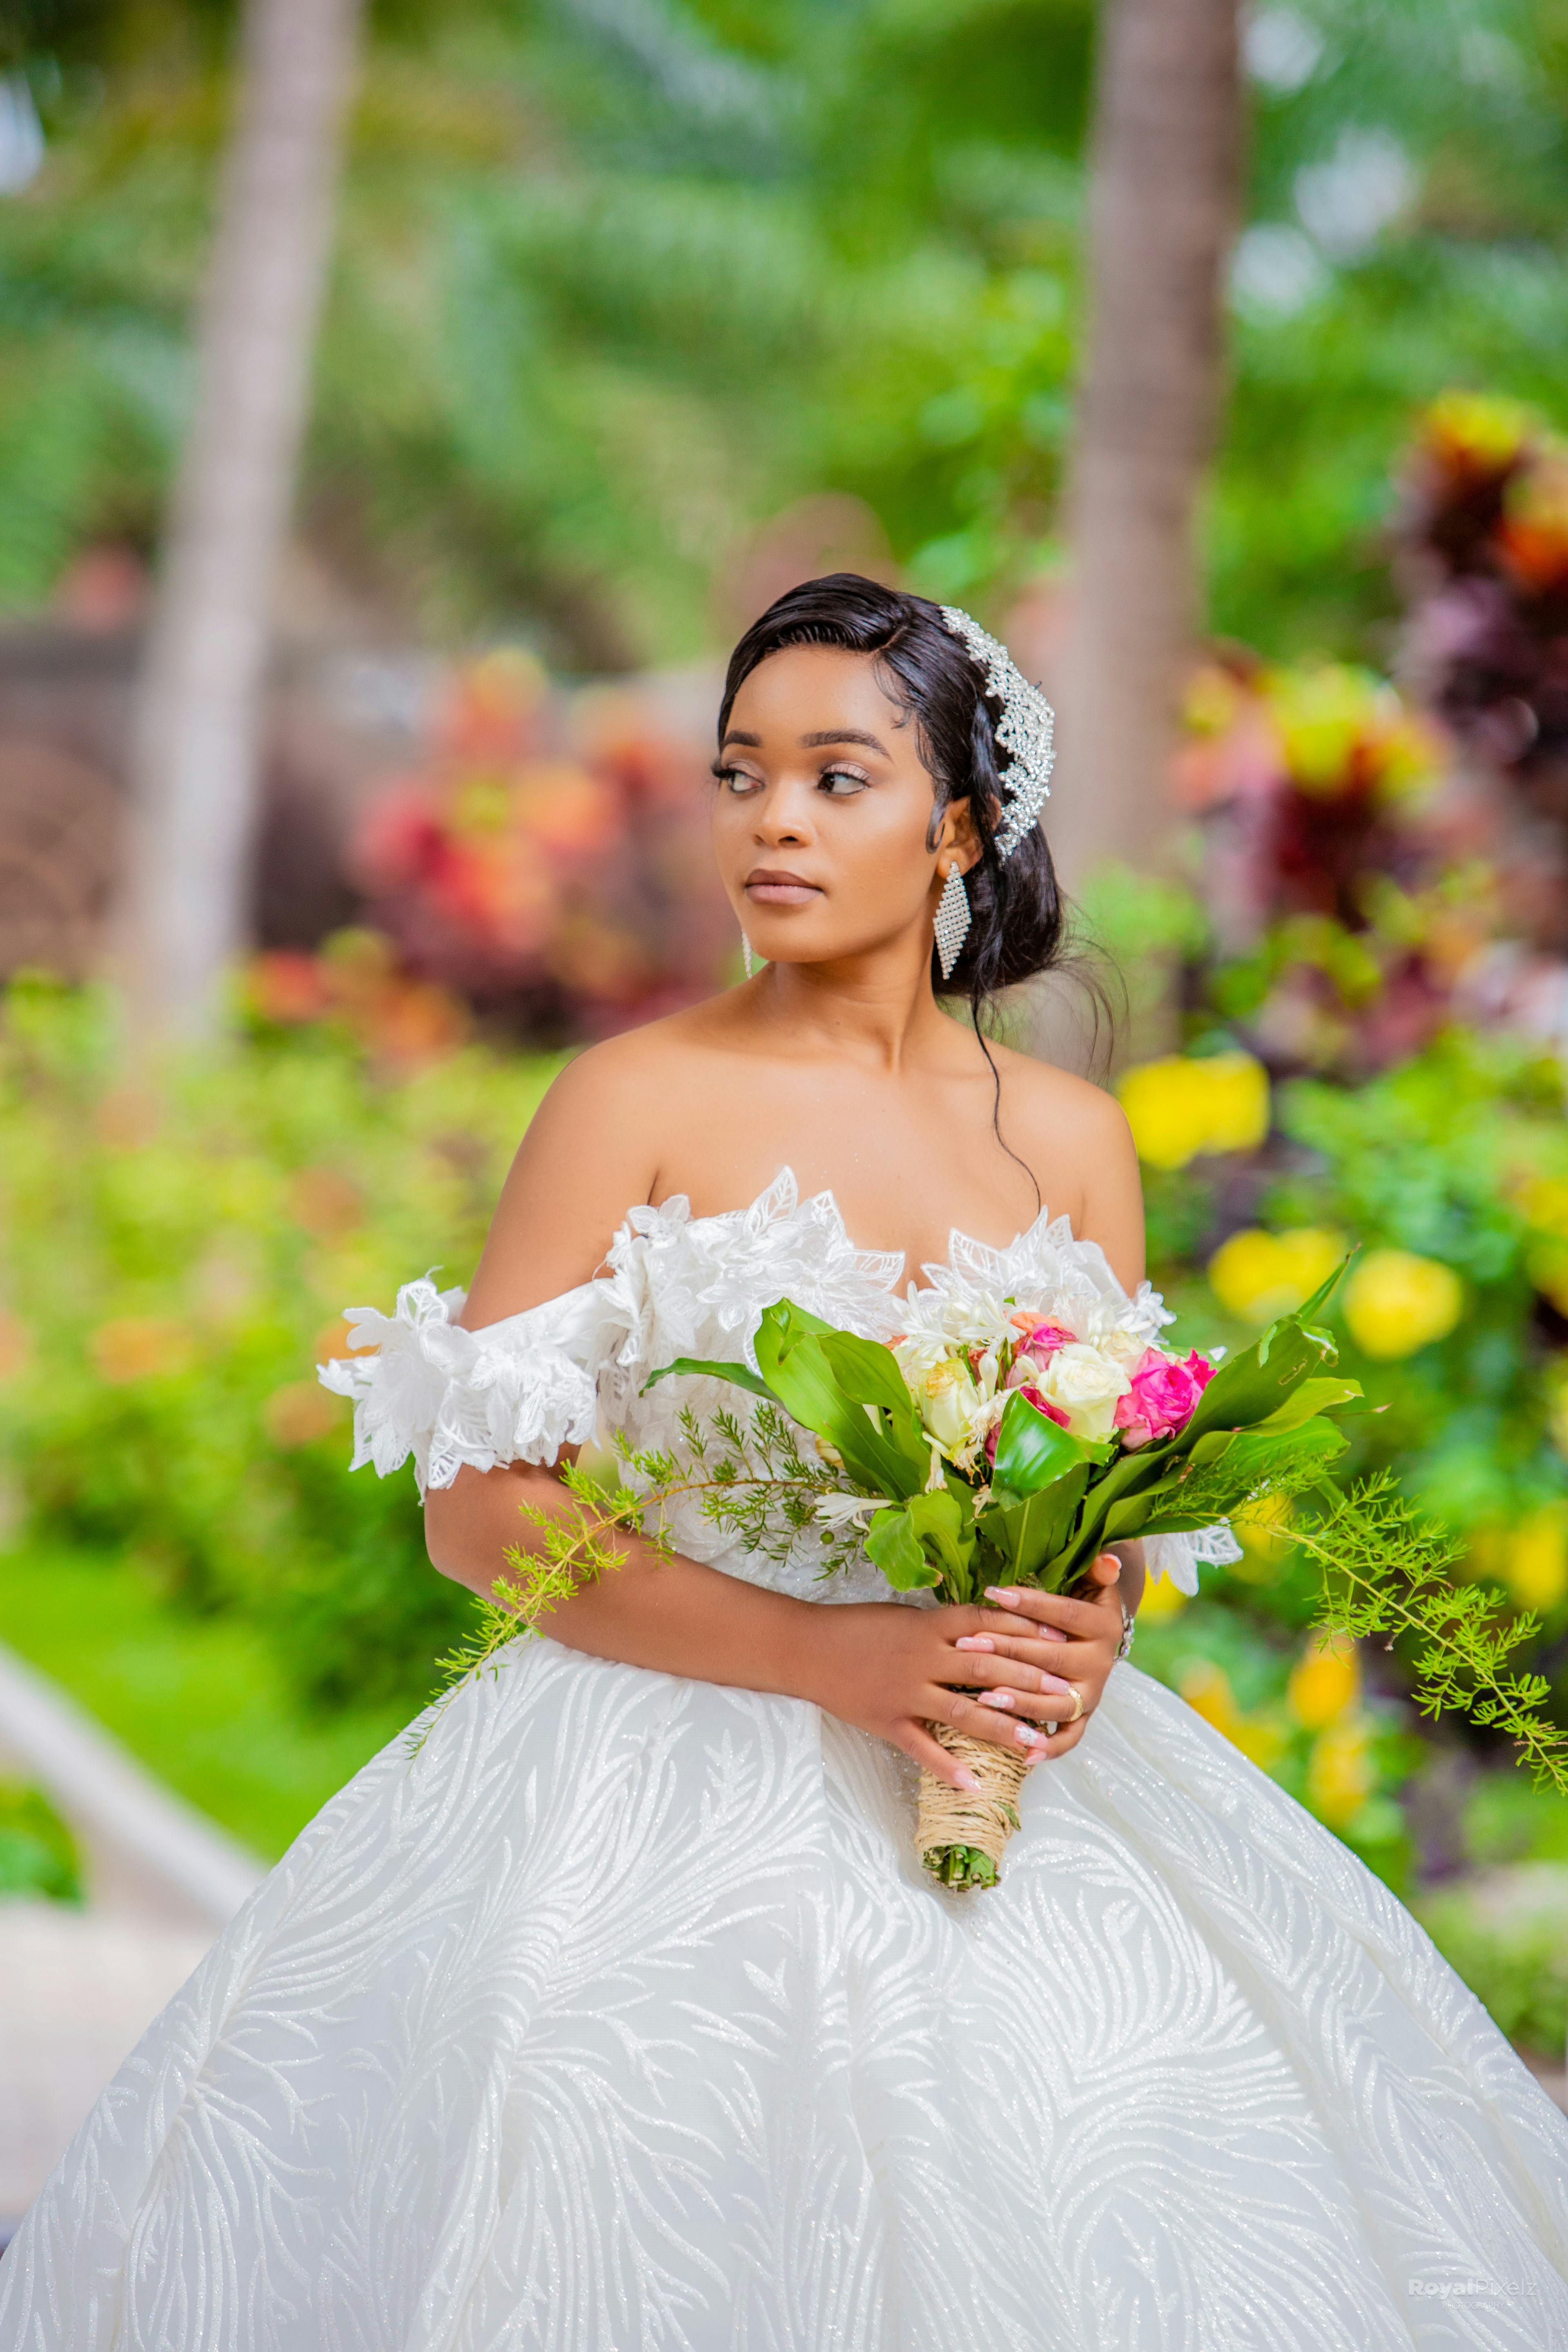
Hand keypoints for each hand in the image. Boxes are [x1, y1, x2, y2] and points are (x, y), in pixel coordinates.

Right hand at [789, 1566, 1119, 1789]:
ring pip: (962, 1711)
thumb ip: (945, 1625)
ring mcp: (905, 1692)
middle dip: (1029, 1682)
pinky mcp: (887, 1721)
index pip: (987, 1625)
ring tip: (1037, 1743)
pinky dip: (948, 1768)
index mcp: (929, 1626)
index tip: (1060, 1641)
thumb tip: (990, 1626)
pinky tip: (975, 1786)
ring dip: (1003, 1728)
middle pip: (986, 1668)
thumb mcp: (906, 1616)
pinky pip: (922, 1749)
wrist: (806, 1648)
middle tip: (1067, 1695)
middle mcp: (923, 1658)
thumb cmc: (858, 1627)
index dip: (1025, 1632)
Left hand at [950, 1551, 1126, 1764]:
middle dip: (1009, 1651)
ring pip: (1058, 1703)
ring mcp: (1092, 1694)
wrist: (1098, 1633)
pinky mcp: (1084, 1717)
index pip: (1063, 1614)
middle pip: (1053, 1660)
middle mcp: (1101, 1663)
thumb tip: (1108, 1557)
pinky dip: (1050, 1748)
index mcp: (1104, 1626)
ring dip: (1022, 1702)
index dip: (1030, 1603)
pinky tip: (1023, 1754)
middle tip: (969, 1645)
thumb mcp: (1092, 1581)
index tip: (993, 1593)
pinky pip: (1069, 1738)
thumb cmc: (1081, 1599)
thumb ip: (1096, 1569)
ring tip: (985, 1697)